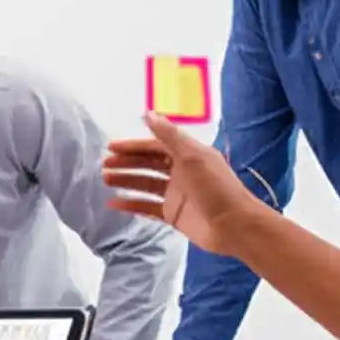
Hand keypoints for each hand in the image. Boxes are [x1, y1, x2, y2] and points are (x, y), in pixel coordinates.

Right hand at [103, 112, 268, 255]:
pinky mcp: (173, 214)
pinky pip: (147, 207)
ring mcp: (176, 194)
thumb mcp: (192, 156)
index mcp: (188, 155)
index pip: (155, 146)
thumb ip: (168, 135)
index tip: (112, 147)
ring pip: (145, 184)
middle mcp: (181, 172)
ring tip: (106, 180)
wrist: (233, 225)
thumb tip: (148, 113)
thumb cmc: (215, 187)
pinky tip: (114, 203)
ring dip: (126, 181)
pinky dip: (131, 204)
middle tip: (105, 166)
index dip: (134, 146)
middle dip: (127, 163)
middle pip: (148, 164)